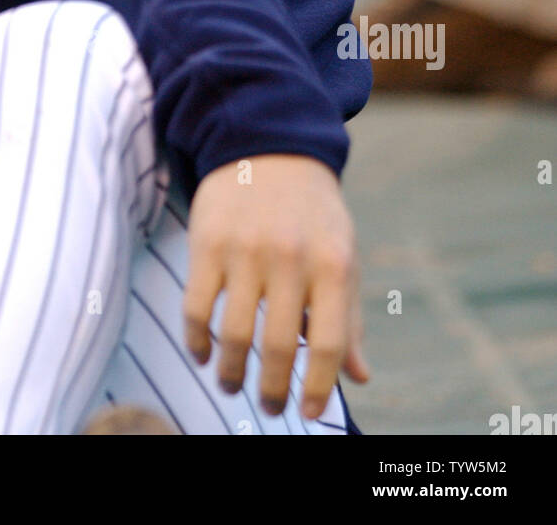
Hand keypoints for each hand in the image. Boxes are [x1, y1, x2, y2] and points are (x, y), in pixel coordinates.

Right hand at [182, 153, 368, 418]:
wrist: (269, 144)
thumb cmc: (312, 212)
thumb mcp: (342, 255)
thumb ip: (348, 316)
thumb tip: (360, 377)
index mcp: (332, 264)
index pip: (328, 343)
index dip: (317, 387)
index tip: (308, 413)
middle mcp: (291, 258)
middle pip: (278, 346)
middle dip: (272, 390)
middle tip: (268, 407)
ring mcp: (246, 250)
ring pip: (235, 334)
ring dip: (231, 372)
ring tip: (231, 384)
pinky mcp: (208, 242)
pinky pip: (197, 307)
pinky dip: (197, 340)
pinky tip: (202, 353)